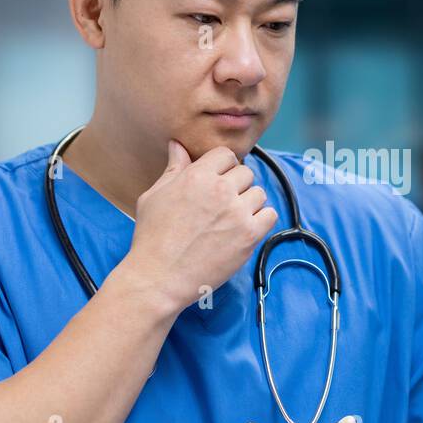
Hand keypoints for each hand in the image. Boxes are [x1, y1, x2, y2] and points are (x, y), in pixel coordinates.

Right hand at [113, 140, 277, 313]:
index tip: (216, 182)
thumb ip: (173, 168)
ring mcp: (237, 213)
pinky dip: (260, 220)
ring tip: (231, 219)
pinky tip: (243, 229)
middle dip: (235, 185)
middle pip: (245, 173)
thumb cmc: (152, 237)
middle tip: (221, 205)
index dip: (221, 167)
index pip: (226, 155)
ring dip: (248, 203)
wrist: (159, 277)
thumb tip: (178, 145)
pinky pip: (270, 215)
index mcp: (197, 176)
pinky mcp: (250, 235)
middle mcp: (220, 190)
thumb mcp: (154, 195)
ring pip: (259, 193)